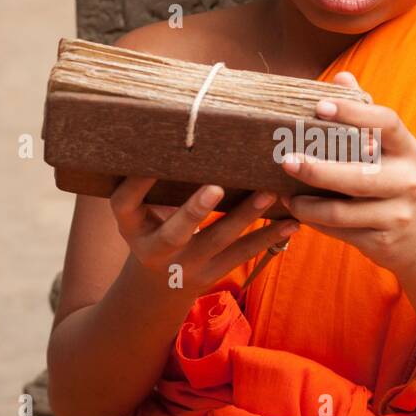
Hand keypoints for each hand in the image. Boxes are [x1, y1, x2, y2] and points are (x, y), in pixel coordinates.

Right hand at [109, 179, 298, 292]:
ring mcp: (185, 266)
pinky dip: (268, 237)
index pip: (125, 204)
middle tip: (216, 187)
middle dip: (195, 211)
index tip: (151, 162)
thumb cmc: (154, 228)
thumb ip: (158, 183)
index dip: (136, 185)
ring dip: (246, 216)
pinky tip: (290, 222)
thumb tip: (189, 128)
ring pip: (218, 241)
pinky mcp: (212, 275)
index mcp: (131, 226)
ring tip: (269, 194)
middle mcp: (155, 249)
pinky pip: (242, 255)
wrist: (158, 287)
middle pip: (175, 232)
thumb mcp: (142, 212)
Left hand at [278, 71, 415, 279]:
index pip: (385, 123)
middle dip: (318, 169)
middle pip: (358, 175)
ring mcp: (397, 214)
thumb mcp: (393, 153)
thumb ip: (366, 117)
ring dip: (307, 204)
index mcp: (408, 150)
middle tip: (286, 160)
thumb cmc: (398, 185)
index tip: (320, 106)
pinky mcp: (382, 241)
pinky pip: (340, 231)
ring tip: (283, 194)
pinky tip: (298, 211)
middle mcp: (408, 180)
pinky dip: (314, 221)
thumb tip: (341, 77)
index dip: (353, 113)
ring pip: (342, 211)